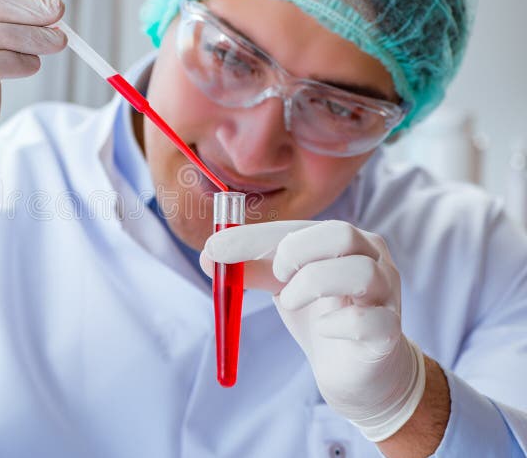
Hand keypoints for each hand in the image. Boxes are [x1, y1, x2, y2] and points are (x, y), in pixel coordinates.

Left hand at [201, 220, 425, 441]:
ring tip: (291, 303)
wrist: (357, 371)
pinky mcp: (388, 333)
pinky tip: (324, 330)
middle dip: (295, 252)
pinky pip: (369, 321)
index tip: (214, 247)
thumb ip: (251, 269)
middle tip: (275, 276)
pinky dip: (337, 324)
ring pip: (360, 271)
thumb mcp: (282, 285)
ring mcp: (386, 294)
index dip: (253, 236)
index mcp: (344, 239)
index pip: (299, 226)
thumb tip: (209, 256)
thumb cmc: (320, 315)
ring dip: (313, 285)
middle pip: (342, 234)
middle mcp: (373, 258)